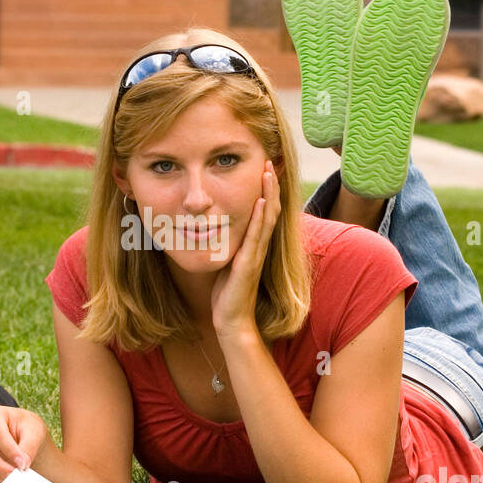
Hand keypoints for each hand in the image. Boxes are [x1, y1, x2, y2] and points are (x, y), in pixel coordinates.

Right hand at [0, 405, 48, 482]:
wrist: (21, 436)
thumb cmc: (26, 428)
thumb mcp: (34, 431)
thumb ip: (29, 446)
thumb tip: (22, 464)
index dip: (10, 451)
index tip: (22, 464)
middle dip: (1, 467)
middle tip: (17, 475)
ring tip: (16, 476)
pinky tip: (7, 476)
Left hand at [210, 159, 280, 339]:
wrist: (231, 321)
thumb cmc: (227, 294)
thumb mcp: (226, 261)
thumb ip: (227, 244)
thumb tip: (213, 226)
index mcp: (253, 245)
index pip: (263, 211)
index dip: (265, 189)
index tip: (262, 167)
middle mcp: (259, 247)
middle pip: (270, 209)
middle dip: (269, 184)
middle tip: (268, 161)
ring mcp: (256, 254)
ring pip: (266, 219)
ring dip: (268, 194)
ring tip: (267, 172)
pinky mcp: (248, 264)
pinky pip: (256, 237)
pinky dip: (259, 218)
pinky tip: (260, 202)